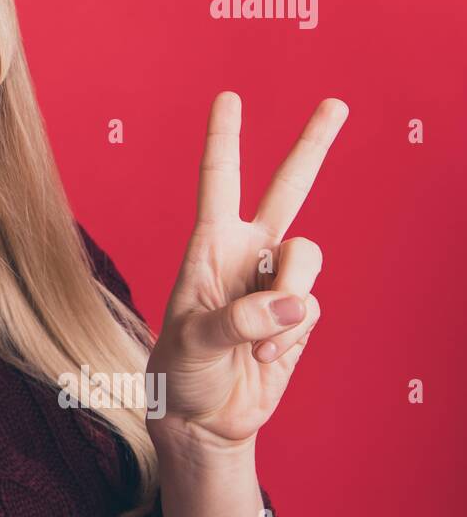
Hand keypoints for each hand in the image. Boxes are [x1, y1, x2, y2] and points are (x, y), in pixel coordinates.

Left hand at [147, 91, 348, 450]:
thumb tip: (292, 304)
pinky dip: (292, 337)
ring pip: (310, 258)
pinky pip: (312, 309)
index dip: (224, 139)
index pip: (219, 182)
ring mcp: (276, 283)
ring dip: (292, 299)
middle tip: (336, 102)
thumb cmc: (179, 375)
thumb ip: (237, 320)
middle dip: (311, 146)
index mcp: (209, 247)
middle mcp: (246, 254)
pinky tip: (266, 360)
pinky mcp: (298, 316)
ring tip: (259, 342)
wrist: (202, 419)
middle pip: (288, 189)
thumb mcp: (191, 343)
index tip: (229, 97)